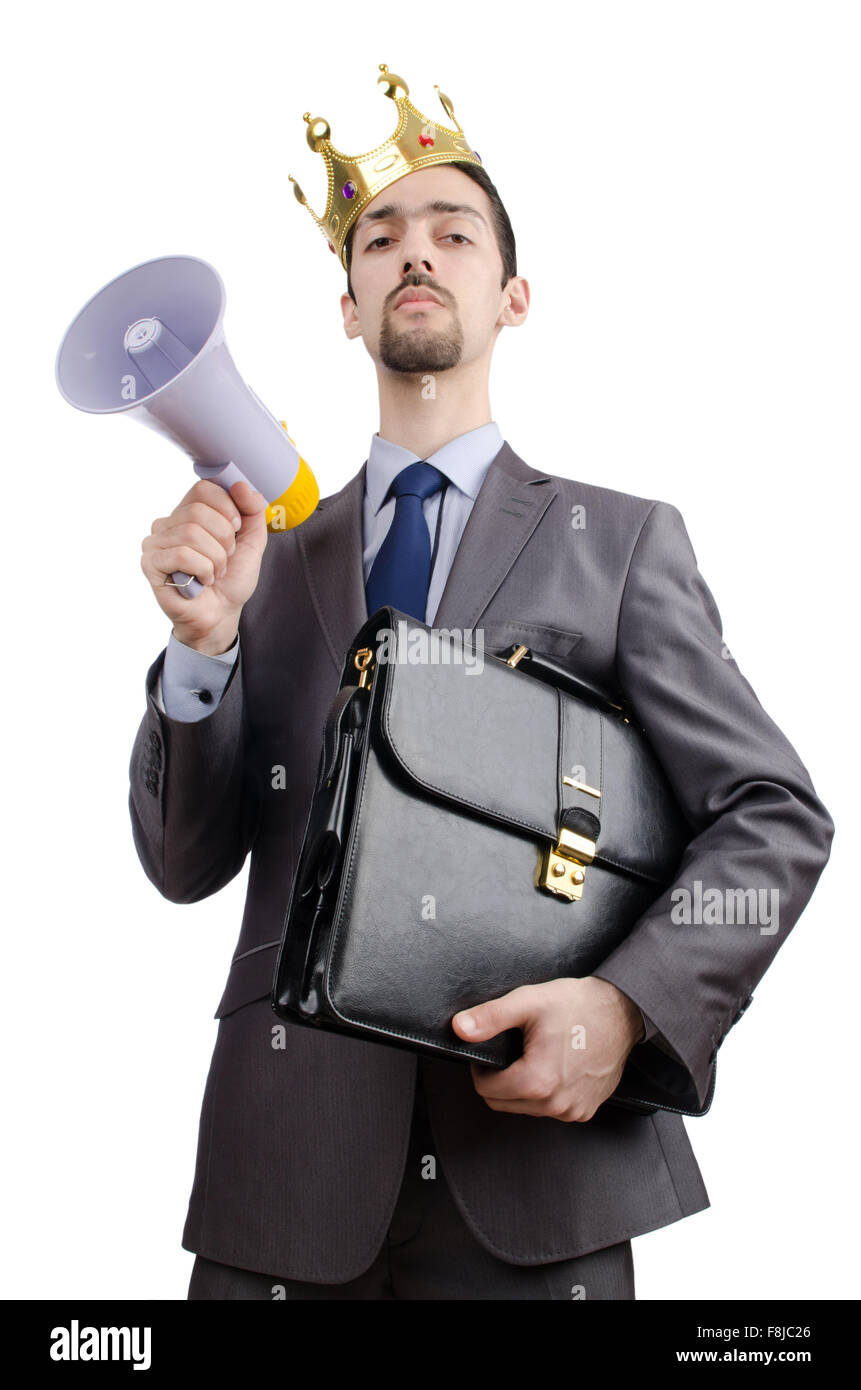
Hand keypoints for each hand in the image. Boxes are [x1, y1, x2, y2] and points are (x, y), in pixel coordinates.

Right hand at [140, 479, 267, 653]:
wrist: (221, 614)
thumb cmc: (230, 580)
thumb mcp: (252, 541)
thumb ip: (253, 510)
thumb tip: (241, 485)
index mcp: (190, 512)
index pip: (203, 488)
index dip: (227, 507)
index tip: (235, 528)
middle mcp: (169, 522)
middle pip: (198, 511)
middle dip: (224, 539)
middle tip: (224, 558)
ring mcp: (156, 542)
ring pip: (191, 533)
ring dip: (215, 559)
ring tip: (215, 572)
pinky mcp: (150, 562)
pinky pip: (181, 554)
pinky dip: (202, 570)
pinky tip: (202, 580)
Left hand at [451, 977, 644, 1121]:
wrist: (623, 1012)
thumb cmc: (579, 1005)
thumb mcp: (529, 1002)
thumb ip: (490, 1017)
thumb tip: (460, 1029)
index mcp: (538, 1081)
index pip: (487, 1090)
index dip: (482, 1068)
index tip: (492, 1050)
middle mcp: (556, 1104)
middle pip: (503, 1103)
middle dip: (500, 1080)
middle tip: (514, 1051)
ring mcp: (573, 1111)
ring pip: (526, 1108)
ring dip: (521, 1088)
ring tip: (535, 1056)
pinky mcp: (585, 1111)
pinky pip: (550, 1109)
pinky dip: (544, 1093)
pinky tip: (554, 1067)